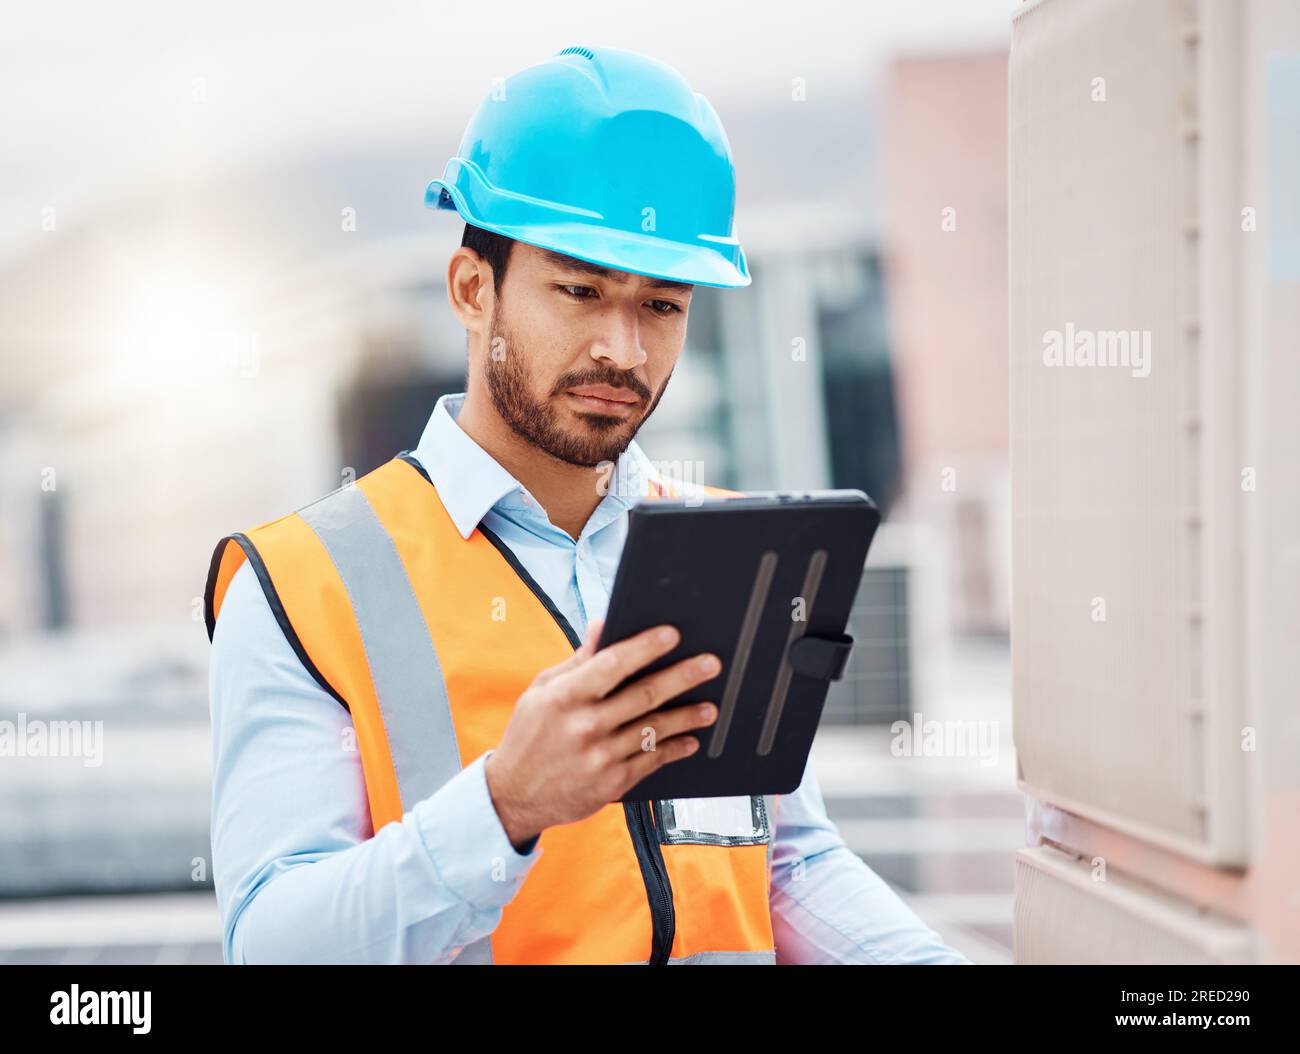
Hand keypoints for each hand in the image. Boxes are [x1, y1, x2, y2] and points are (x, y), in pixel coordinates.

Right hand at [484, 617, 719, 849]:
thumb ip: (577, 662)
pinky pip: (652, 761)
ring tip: (710, 707)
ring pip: (654, 729)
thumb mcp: (542, 692)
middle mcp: (585, 725)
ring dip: (687, 716)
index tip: (672, 634)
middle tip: (711, 664)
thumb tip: (602, 626)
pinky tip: (690, 740)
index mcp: (564, 697)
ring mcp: (600, 757)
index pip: (612, 664)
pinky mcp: (612, 783)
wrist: (513, 795)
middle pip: (644, 695)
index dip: (645, 647)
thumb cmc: (529, 735)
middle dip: (682, 676)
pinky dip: (675, 749)